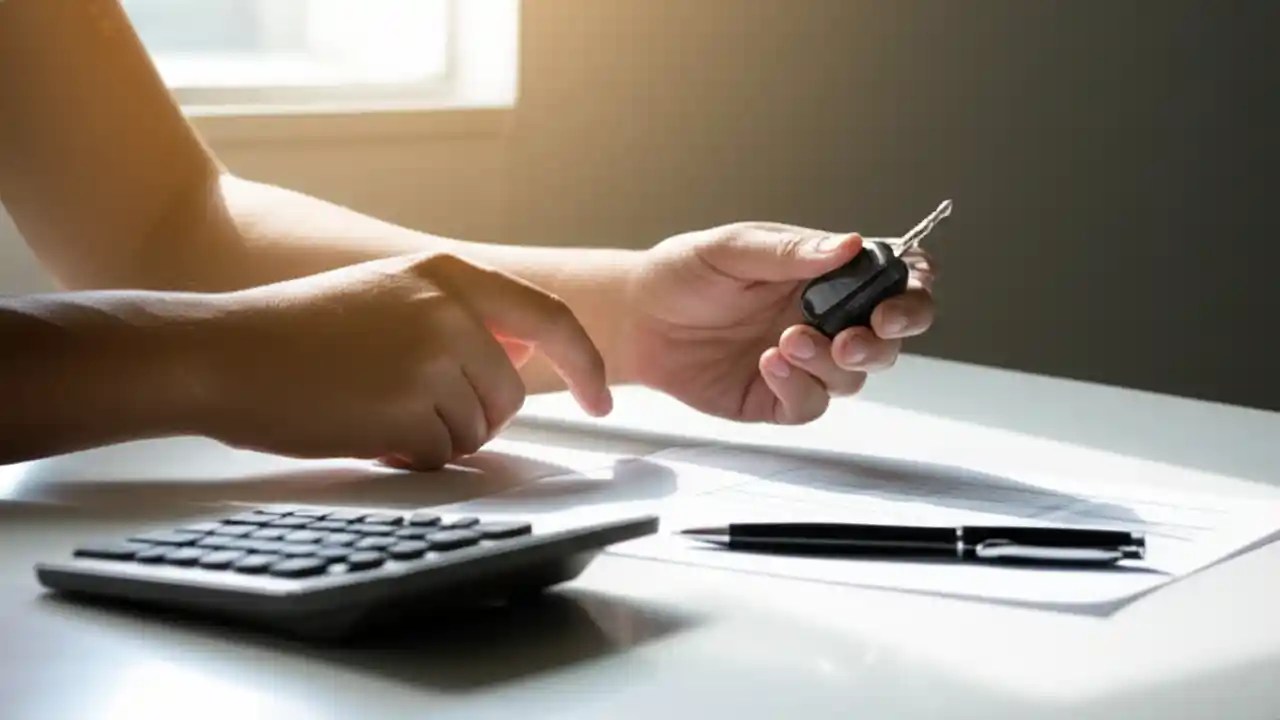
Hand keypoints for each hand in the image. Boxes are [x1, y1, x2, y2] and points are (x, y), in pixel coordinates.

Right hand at [201, 253, 611, 468]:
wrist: (221, 353)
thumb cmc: (295, 333)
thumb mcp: (388, 296)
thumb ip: (457, 318)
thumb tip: (516, 356)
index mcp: (448, 274)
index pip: (550, 318)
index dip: (585, 364)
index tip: (601, 398)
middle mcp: (451, 309)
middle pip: (509, 393)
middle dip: (475, 417)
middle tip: (414, 412)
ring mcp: (433, 357)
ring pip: (477, 428)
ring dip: (436, 435)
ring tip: (375, 408)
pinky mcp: (410, 407)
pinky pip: (442, 454)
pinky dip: (411, 455)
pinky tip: (364, 428)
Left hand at [625, 223, 936, 423]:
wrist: (637, 319)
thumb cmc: (684, 273)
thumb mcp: (734, 248)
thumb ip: (791, 251)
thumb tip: (851, 244)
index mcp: (826, 274)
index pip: (895, 280)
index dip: (913, 292)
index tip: (895, 305)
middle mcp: (825, 318)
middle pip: (889, 339)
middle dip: (882, 342)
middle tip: (849, 339)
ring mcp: (805, 362)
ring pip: (854, 377)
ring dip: (829, 363)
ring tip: (785, 342)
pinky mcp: (777, 398)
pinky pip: (810, 405)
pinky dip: (798, 389)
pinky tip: (768, 365)